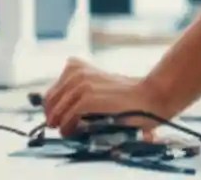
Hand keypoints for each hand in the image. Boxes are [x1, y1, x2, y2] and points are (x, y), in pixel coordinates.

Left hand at [43, 58, 169, 136]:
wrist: (150, 97)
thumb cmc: (126, 97)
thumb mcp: (97, 87)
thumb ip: (78, 93)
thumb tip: (57, 116)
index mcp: (75, 67)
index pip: (51, 92)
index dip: (51, 109)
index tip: (56, 121)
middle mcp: (76, 72)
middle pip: (50, 101)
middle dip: (53, 117)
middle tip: (59, 129)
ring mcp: (82, 84)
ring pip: (57, 109)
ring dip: (59, 124)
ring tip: (67, 132)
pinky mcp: (88, 98)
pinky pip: (68, 116)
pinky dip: (67, 127)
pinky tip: (72, 132)